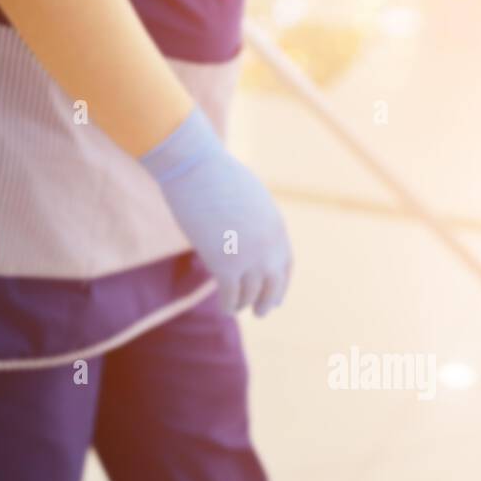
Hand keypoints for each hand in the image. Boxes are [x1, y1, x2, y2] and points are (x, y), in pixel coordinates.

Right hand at [141, 108, 290, 315]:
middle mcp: (268, 246)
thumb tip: (247, 238)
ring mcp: (249, 257)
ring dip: (244, 304)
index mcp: (277, 227)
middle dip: (267, 301)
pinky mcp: (225, 265)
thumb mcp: (247, 199)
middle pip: (273, 284)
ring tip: (236, 309)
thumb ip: (254, 222)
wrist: (195, 168)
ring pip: (251, 293)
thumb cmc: (215, 176)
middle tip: (261, 312)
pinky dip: (229, 305)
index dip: (281, 284)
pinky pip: (231, 295)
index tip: (277, 296)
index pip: (285, 264)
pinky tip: (225, 308)